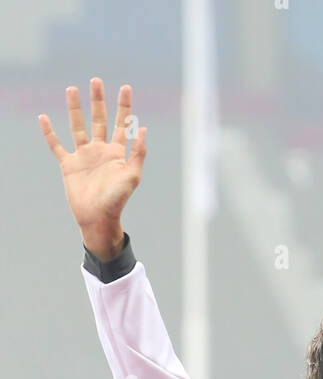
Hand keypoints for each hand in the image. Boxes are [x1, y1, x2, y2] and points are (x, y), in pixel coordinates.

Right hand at [38, 77, 145, 257]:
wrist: (98, 219)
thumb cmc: (118, 200)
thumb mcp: (132, 176)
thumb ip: (138, 153)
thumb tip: (143, 128)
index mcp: (116, 153)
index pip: (121, 124)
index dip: (124, 106)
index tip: (126, 87)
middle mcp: (100, 151)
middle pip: (99, 119)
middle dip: (98, 100)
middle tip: (96, 81)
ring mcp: (83, 157)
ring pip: (78, 126)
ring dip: (75, 109)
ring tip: (72, 89)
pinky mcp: (69, 165)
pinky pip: (57, 146)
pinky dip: (49, 133)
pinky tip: (44, 118)